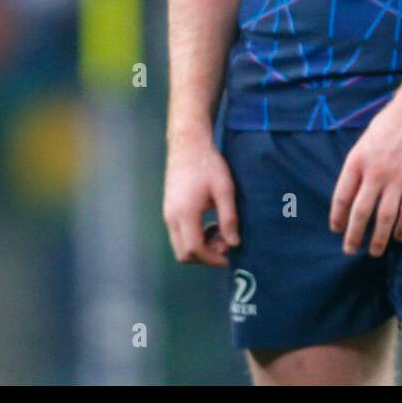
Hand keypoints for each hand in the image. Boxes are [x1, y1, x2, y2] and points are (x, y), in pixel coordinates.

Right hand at [163, 133, 239, 266]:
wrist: (188, 144)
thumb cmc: (208, 164)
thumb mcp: (224, 190)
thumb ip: (229, 218)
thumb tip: (234, 244)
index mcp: (185, 213)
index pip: (194, 249)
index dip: (211, 258)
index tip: (228, 257)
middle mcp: (171, 217)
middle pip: (183, 253)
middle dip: (205, 256)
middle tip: (225, 243)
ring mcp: (167, 213)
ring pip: (179, 245)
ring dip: (200, 246)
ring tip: (220, 231)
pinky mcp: (168, 209)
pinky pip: (178, 234)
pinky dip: (194, 236)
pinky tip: (210, 223)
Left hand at [329, 100, 401, 256]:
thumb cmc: (386, 126)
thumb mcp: (363, 143)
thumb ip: (356, 168)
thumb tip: (350, 197)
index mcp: (357, 161)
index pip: (342, 197)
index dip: (337, 217)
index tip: (336, 230)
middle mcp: (375, 172)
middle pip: (361, 212)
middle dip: (354, 235)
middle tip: (350, 250)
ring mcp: (397, 179)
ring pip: (385, 217)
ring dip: (379, 238)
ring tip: (375, 251)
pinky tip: (399, 236)